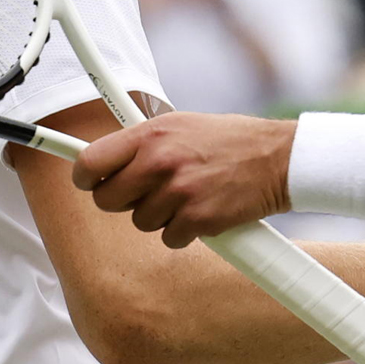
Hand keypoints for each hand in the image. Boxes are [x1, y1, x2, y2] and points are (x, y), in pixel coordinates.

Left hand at [73, 113, 295, 247]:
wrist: (280, 158)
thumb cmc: (232, 141)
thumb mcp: (183, 125)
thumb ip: (145, 141)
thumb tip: (108, 160)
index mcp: (151, 133)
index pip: (90, 161)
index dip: (84, 177)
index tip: (88, 182)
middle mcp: (160, 161)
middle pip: (107, 200)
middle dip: (123, 201)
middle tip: (144, 194)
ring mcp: (178, 192)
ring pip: (140, 222)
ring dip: (159, 216)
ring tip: (187, 196)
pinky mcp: (198, 219)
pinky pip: (169, 238)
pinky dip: (184, 232)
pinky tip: (202, 211)